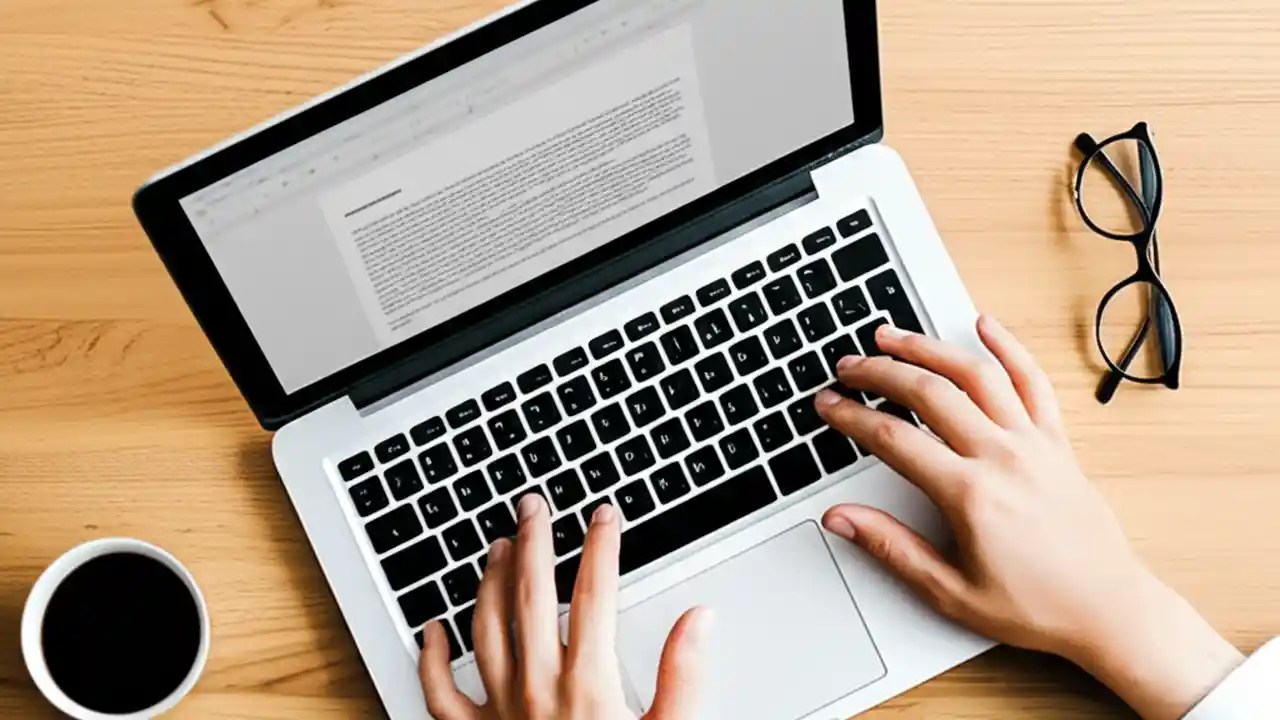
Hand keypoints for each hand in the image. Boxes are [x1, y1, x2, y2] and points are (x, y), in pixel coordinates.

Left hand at [419, 495, 711, 719]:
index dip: (601, 547)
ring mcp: (500, 712)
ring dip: (487, 582)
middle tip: (533, 504)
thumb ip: (684, 679)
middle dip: (533, 542)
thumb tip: (698, 619)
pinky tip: (430, 629)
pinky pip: (440, 693)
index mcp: (588, 687)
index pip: (593, 596)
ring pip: (484, 630)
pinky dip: (429, 658)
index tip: (605, 514)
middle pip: (529, 597)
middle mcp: (537, 690)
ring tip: (494, 546)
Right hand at [815, 316, 1242, 719]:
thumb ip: (891, 548)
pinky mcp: (1057, 442)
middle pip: (929, 393)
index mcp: (971, 495)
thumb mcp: (950, 592)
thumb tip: (842, 519)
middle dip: (880, 372)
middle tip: (848, 366)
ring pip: (975, 375)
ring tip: (894, 335)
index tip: (829, 406)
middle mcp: (1003, 458)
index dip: (852, 417)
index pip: (894, 439)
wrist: (1109, 609)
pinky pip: (1032, 382)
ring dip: (929, 348)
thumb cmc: (1037, 607)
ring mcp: (1033, 444)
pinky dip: (1008, 348)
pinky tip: (985, 326)